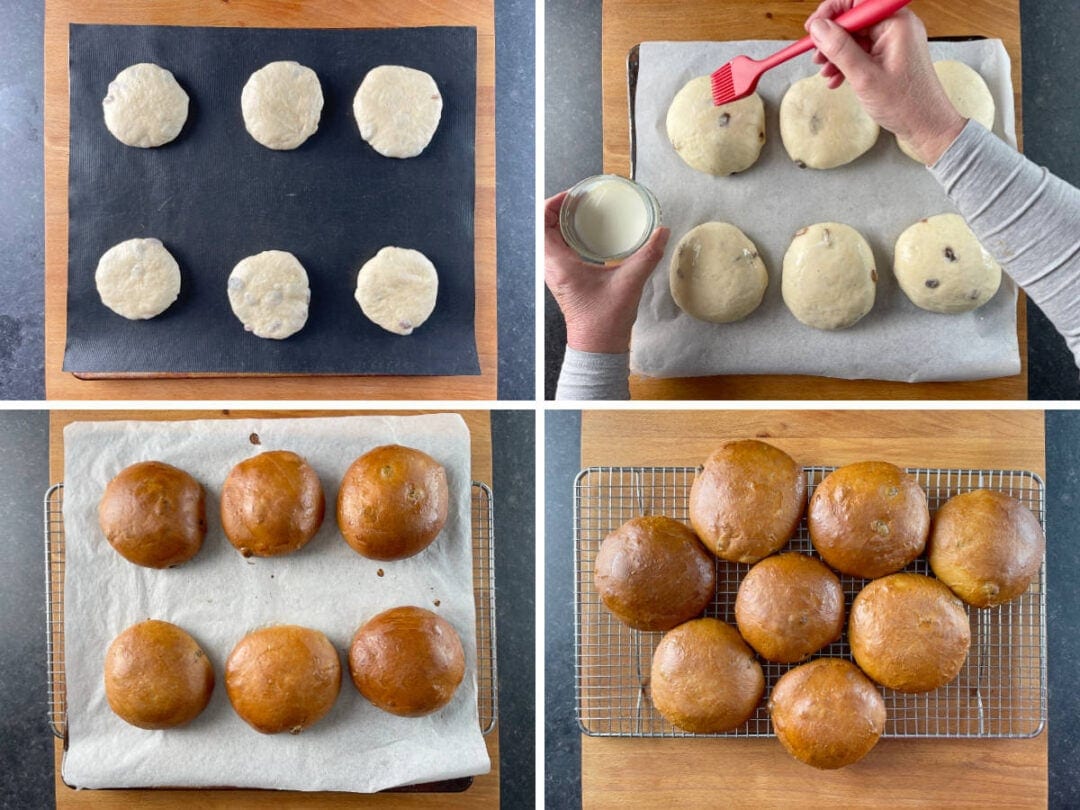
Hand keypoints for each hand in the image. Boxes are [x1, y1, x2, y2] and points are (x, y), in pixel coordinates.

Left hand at [544, 190, 669, 354]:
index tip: (574, 195)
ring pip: (551, 238)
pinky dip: (569, 235)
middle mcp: (552, 267)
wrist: (597, 348)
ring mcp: (557, 274)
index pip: (542, 223)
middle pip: (545, 227)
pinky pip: (560, 248)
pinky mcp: (565, 279)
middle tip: (583, 198)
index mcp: (559, 264)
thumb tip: (662, 232)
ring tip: (586, 210)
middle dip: (561, 208)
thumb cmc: (605, 321)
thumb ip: (647, 256)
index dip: (554, 203)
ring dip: (564, 221)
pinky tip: (589, 232)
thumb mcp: (629, 283)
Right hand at [805, 0, 965, 164]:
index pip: (857, 1)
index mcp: (896, 22)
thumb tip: (818, 27)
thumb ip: (839, 48)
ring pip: (855, 36)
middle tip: (816, 56)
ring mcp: (894, 40)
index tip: (812, 29)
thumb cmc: (905, 104)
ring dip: (836, 53)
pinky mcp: (891, 54)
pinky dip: (846, 63)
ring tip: (826, 73)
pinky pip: (862, 49)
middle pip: (854, 19)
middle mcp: (897, 25)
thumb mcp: (864, 76)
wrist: (926, 126)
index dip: (831, 12)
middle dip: (832, 37)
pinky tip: (837, 79)